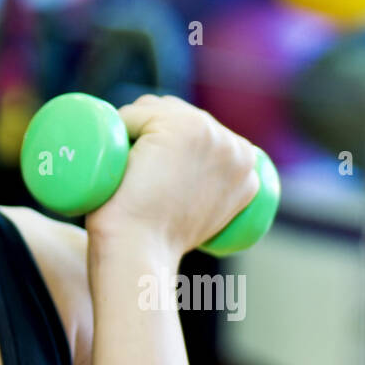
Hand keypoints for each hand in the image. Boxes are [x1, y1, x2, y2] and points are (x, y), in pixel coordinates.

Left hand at [84, 94, 260, 264]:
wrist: (140, 254)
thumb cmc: (158, 242)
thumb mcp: (200, 215)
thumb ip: (206, 193)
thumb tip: (189, 182)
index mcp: (248, 164)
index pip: (196, 129)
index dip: (164, 143)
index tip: (148, 173)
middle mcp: (235, 146)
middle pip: (176, 114)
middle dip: (147, 131)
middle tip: (131, 172)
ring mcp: (210, 133)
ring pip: (153, 110)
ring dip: (132, 129)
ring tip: (125, 166)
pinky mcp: (179, 127)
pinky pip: (134, 113)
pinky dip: (117, 126)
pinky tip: (116, 154)